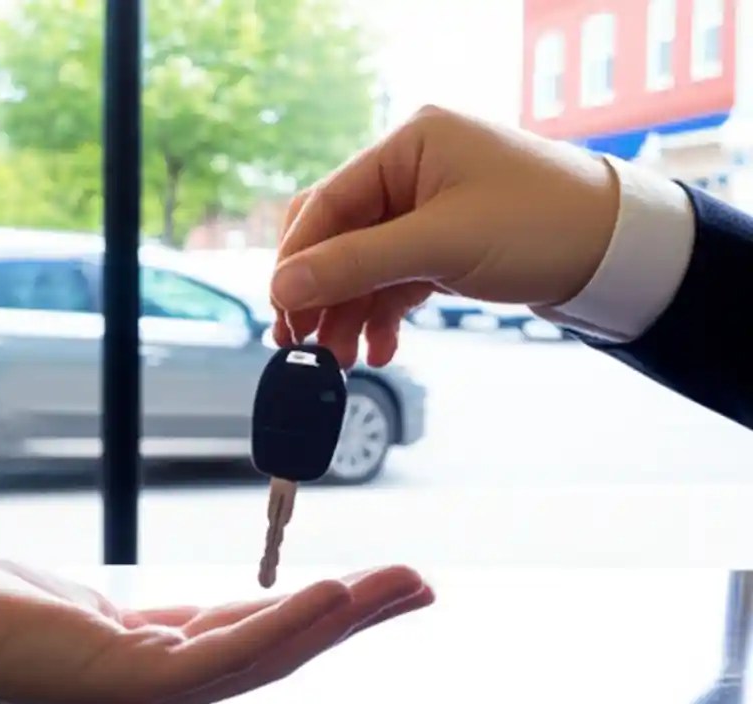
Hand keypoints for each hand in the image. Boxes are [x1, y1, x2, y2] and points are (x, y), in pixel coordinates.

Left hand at [0, 558, 432, 703]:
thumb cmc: (0, 610)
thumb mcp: (97, 608)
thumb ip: (154, 620)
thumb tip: (193, 613)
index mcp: (164, 664)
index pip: (261, 636)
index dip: (326, 613)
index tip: (378, 584)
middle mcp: (170, 687)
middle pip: (282, 648)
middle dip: (357, 617)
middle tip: (423, 584)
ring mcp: (155, 692)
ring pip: (271, 653)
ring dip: (344, 617)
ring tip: (403, 584)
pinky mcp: (134, 683)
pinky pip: (228, 653)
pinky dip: (288, 622)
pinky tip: (334, 595)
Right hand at [269, 105, 619, 366]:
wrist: (623, 253)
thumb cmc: (543, 226)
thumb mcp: (440, 246)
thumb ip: (354, 266)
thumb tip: (282, 289)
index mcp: (408, 144)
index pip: (327, 202)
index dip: (297, 259)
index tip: (280, 308)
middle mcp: (413, 170)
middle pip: (338, 235)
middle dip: (319, 291)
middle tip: (300, 341)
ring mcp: (429, 208)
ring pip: (363, 264)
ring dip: (348, 312)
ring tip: (342, 360)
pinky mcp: (446, 244)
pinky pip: (394, 279)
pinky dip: (381, 315)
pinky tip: (380, 350)